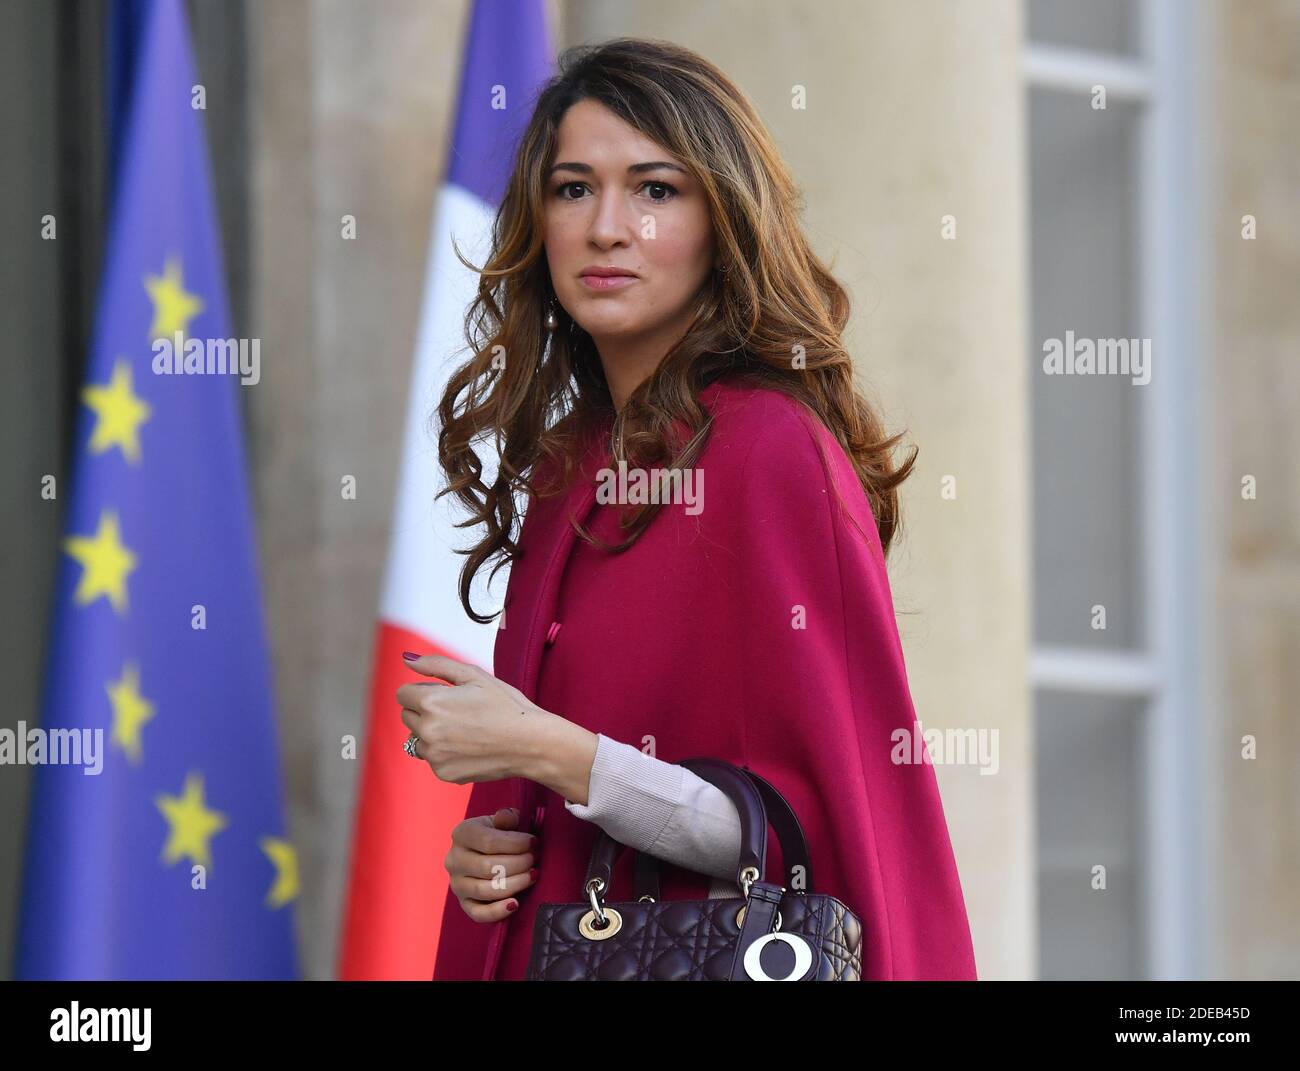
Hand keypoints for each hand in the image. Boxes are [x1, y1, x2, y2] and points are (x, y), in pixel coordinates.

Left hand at [397, 653, 544, 784]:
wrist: (530, 743)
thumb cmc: (506, 705)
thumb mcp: (473, 675)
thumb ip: (436, 664)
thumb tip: (406, 659)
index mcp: (431, 702)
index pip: (403, 694)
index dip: (423, 691)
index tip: (445, 694)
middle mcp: (427, 730)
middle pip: (407, 715)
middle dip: (425, 711)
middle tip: (458, 711)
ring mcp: (434, 755)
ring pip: (417, 738)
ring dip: (432, 733)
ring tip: (465, 730)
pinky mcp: (443, 772)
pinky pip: (432, 758)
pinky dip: (445, 752)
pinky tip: (469, 746)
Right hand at [445, 807, 538, 921]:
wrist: (485, 852)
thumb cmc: (498, 834)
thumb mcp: (501, 821)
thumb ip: (506, 817)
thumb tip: (507, 817)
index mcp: (462, 834)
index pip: (488, 841)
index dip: (515, 843)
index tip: (534, 842)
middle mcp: (454, 860)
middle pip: (488, 867)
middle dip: (518, 863)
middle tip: (535, 859)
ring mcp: (457, 884)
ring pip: (484, 890)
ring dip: (515, 884)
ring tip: (532, 875)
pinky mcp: (464, 904)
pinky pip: (478, 914)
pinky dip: (497, 911)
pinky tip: (515, 904)